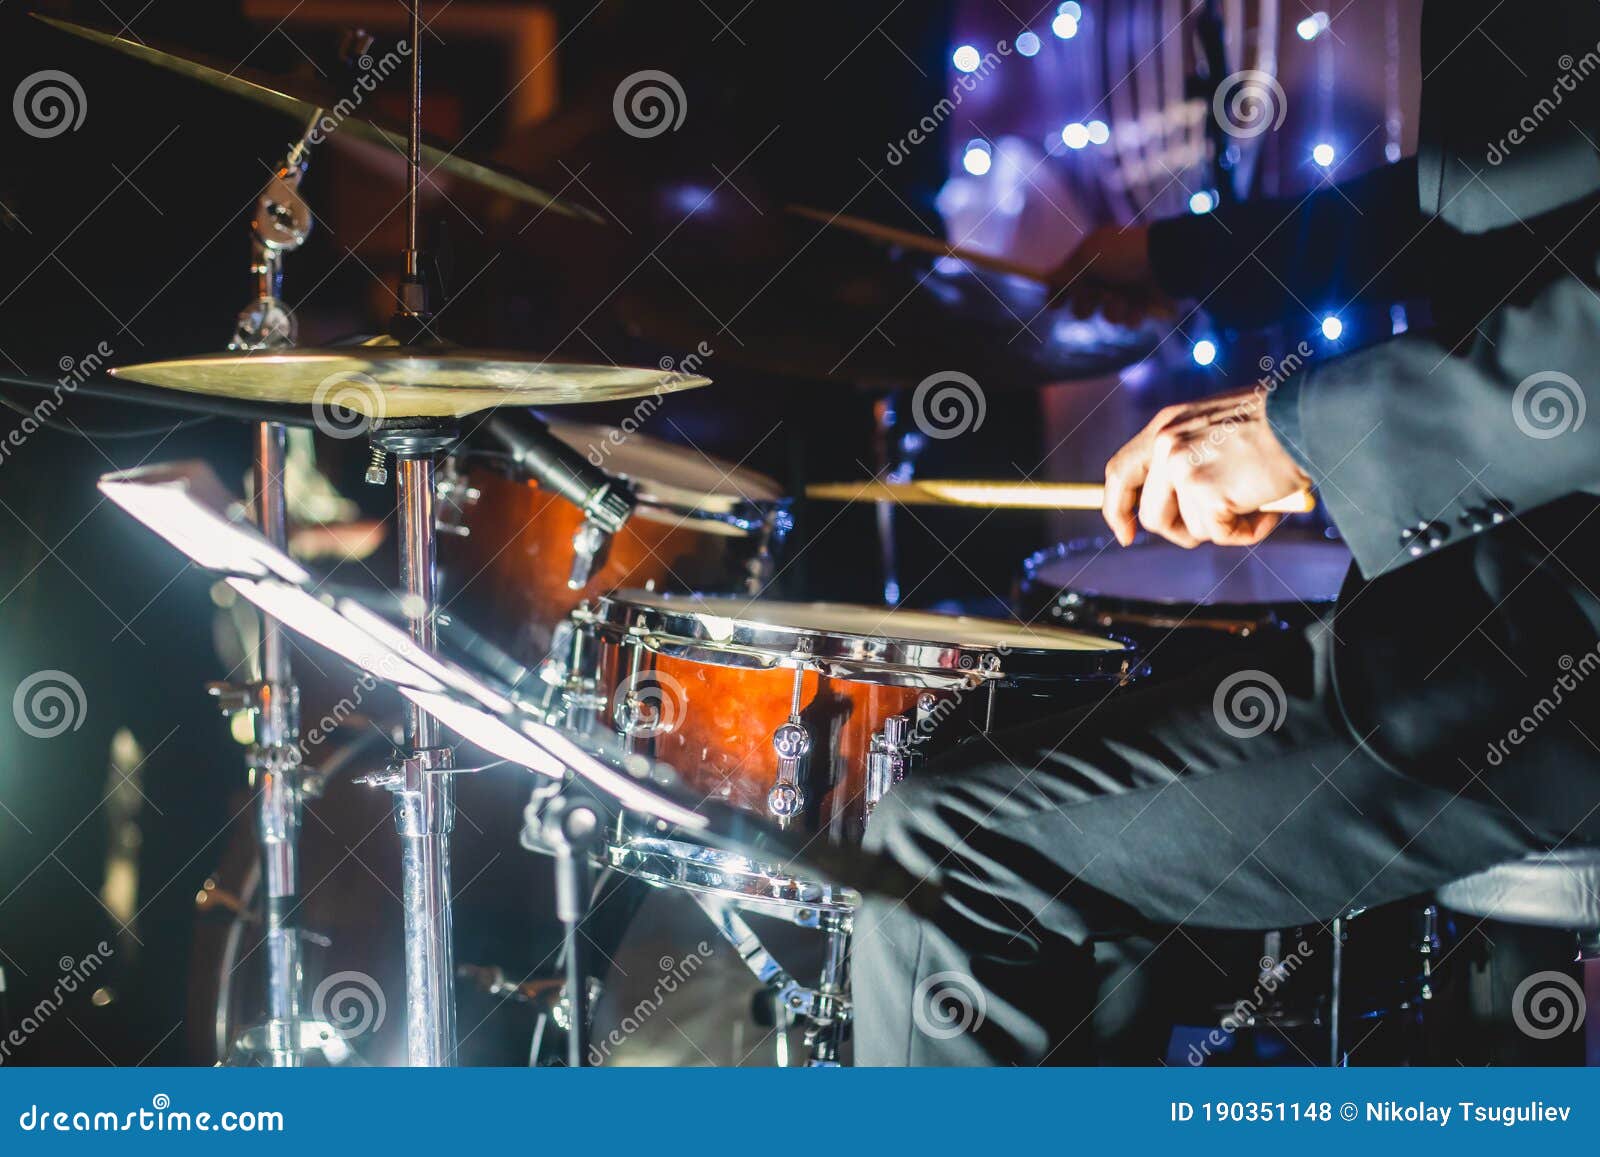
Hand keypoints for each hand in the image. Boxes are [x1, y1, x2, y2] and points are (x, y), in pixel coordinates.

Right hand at [1049, 224, 1173, 325]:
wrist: (1167, 261)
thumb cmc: (1125, 254)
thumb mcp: (1087, 258)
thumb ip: (1064, 273)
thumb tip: (1044, 279)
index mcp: (1095, 256)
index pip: (1069, 278)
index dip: (1060, 293)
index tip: (1053, 306)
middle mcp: (1109, 274)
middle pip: (1084, 303)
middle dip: (1087, 304)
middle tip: (1095, 296)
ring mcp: (1127, 290)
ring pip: (1106, 315)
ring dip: (1112, 310)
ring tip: (1123, 299)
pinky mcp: (1144, 304)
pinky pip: (1128, 321)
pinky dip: (1132, 314)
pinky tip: (1139, 305)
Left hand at [1101, 388, 1311, 547]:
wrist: (1307, 417)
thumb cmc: (1274, 424)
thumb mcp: (1215, 427)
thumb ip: (1189, 456)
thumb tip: (1180, 504)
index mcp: (1165, 426)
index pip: (1120, 472)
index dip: (1118, 509)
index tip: (1126, 534)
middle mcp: (1166, 445)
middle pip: (1151, 515)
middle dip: (1180, 532)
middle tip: (1216, 527)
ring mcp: (1183, 469)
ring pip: (1189, 530)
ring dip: (1224, 528)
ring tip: (1256, 503)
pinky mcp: (1207, 493)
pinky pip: (1221, 535)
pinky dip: (1248, 531)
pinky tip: (1268, 508)